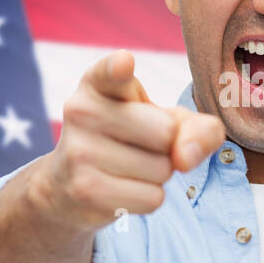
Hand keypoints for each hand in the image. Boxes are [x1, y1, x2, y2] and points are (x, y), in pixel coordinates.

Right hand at [47, 50, 225, 229]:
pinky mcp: (85, 190)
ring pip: (162, 170)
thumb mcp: (164, 122)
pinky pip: (152, 198)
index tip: (124, 63)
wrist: (67, 187)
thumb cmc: (128, 142)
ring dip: (158, 176)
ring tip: (128, 169)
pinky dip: (149, 199)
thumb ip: (196, 128)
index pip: (110, 72)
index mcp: (99, 83)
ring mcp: (79, 151)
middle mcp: (82, 111)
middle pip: (166, 131)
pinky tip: (122, 190)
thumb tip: (186, 158)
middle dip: (168, 146)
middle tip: (140, 146)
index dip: (119, 67)